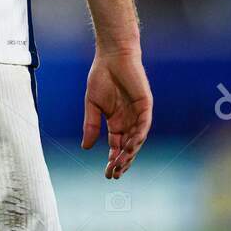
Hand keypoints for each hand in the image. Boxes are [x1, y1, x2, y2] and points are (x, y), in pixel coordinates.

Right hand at [82, 47, 151, 178]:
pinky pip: (144, 124)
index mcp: (115, 122)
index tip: (107, 174)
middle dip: (121, 161)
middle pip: (127, 147)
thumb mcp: (92, 105)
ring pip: (137, 139)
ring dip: (130, 152)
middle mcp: (128, 121)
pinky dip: (139, 136)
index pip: (116, 146)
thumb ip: (90, 126)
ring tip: (122, 164)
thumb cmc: (101, 77)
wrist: (111, 56)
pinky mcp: (145, 105)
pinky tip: (131, 146)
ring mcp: (138, 114)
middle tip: (115, 174)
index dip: (113, 160)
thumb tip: (85, 148)